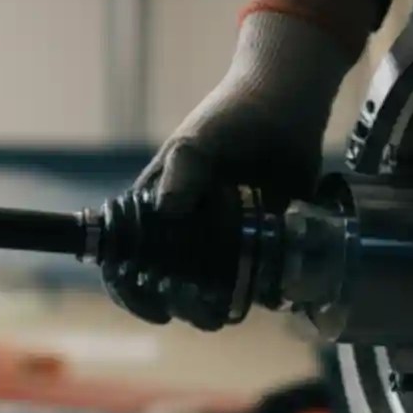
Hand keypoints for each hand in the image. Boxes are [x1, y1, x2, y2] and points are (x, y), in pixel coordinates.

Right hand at [104, 11, 357, 329]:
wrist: (285, 104)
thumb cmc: (228, 118)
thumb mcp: (195, 143)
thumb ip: (181, 174)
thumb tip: (168, 213)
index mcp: (156, 216)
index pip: (127, 265)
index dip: (132, 294)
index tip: (154, 308)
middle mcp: (188, 237)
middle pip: (173, 291)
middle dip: (183, 307)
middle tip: (200, 303)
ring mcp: (228, 244)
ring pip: (216, 295)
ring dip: (220, 308)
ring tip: (231, 302)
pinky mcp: (266, 244)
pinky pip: (262, 282)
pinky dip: (265, 292)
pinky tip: (270, 286)